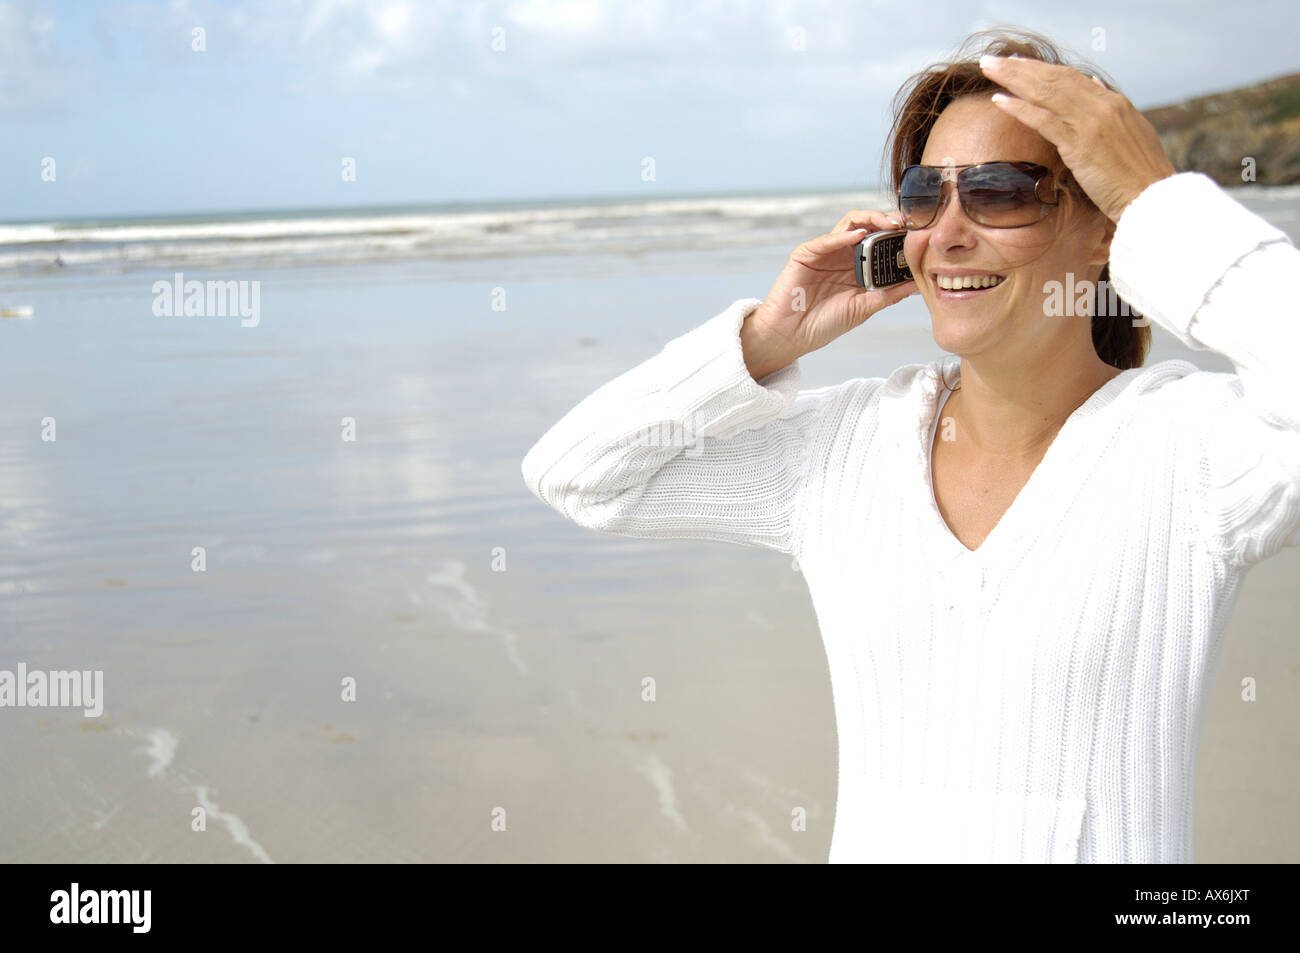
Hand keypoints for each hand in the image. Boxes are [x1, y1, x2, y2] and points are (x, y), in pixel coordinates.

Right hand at [744, 210, 918, 377]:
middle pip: (868, 226)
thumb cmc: (823, 324)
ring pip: (849, 223)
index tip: (918, 236)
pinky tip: (860, 235)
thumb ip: (889, 294)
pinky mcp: (806, 254)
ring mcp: (825, 252)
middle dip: (889, 221)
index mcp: (857, 266)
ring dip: (871, 219)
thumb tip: (918, 283)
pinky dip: (843, 236)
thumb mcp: (864, 308)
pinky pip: (826, 240)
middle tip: (907, 224)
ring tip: (889, 224)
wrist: (792, 336)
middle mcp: (842, 254)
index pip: (881, 241)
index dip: (898, 236)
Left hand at [979, 55, 1177, 223]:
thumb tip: (1094, 84)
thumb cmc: (1140, 177)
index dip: (1042, 69)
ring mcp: (1092, 122)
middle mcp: (1104, 105)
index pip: (1072, 78)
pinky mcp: (1081, 144)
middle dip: (1021, 68)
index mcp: (1115, 103)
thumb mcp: (1129, 136)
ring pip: (1046, 92)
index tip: (1019, 64)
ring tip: (989, 70)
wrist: (1153, 197)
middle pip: (1055, 79)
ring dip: (1013, 79)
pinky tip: (999, 100)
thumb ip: (1110, 112)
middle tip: (994, 61)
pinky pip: (1044, 120)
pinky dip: (1020, 109)